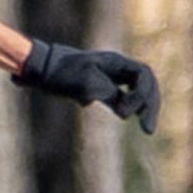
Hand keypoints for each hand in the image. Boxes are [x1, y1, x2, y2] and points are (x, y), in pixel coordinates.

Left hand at [16, 39, 159, 134]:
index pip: (144, 75)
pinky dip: (129, 108)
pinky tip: (127, 117)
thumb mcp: (85, 83)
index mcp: (116, 62)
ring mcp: (111, 78)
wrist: (42, 69)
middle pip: (145, 84)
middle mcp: (117, 69)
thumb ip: (107, 94)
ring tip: (146, 129)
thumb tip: (123, 111)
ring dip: (143, 108)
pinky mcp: (102, 88)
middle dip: (150, 105)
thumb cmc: (61, 73)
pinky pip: (124, 98)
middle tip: (148, 130)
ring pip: (136, 92)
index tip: (131, 115)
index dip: (144, 95)